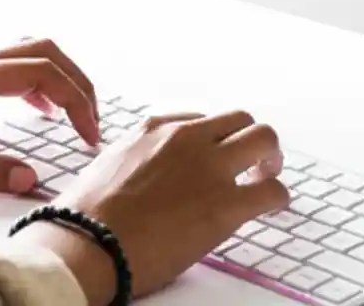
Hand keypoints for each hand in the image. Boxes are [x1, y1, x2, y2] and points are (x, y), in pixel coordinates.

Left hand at [0, 38, 99, 193]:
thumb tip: (30, 178)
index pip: (43, 72)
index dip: (77, 100)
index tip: (88, 137)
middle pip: (44, 50)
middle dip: (78, 82)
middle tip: (91, 123)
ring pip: (29, 53)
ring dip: (60, 77)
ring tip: (74, 116)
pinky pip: (11, 67)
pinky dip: (38, 82)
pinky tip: (40, 110)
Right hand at [14, 111, 288, 304]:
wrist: (87, 244)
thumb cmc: (85, 216)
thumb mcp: (106, 165)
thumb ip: (134, 158)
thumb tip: (141, 172)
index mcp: (155, 129)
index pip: (200, 119)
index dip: (215, 138)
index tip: (216, 153)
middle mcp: (187, 139)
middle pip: (241, 119)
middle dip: (251, 139)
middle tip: (254, 162)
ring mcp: (209, 168)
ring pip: (264, 140)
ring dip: (271, 158)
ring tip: (267, 178)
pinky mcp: (226, 204)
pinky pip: (272, 191)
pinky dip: (278, 197)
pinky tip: (272, 207)